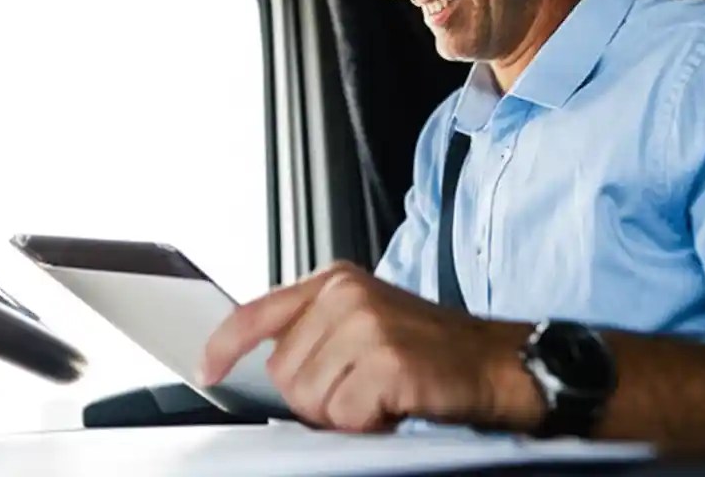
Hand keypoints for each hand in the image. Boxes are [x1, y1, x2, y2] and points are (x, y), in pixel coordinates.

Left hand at [197, 261, 542, 431]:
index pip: (258, 311)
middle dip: (315, 397)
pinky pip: (345, 415)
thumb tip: (265, 366)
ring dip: (345, 413)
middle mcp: (346, 294)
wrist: (495, 362)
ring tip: (382, 393)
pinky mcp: (386, 360)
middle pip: (282, 372)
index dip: (225, 344)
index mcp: (335, 281)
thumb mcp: (366, 320)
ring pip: (310, 399)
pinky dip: (369, 423)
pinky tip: (397, 403)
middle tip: (361, 389)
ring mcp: (366, 324)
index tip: (208, 368)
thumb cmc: (429, 350)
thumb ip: (316, 331)